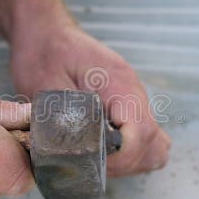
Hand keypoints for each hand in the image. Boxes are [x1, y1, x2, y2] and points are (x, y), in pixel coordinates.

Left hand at [10, 23, 169, 176]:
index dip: (121, 158)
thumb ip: (61, 119)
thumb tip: (69, 153)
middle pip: (152, 143)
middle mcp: (134, 92)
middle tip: (90, 165)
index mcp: (119, 84)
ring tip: (95, 161)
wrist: (46, 33)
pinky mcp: (126, 107)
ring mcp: (133, 100)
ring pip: (154, 144)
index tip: (93, 164)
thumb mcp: (45, 85)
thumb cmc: (44, 53)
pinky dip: (130, 153)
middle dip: (124, 164)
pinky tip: (102, 153)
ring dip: (129, 161)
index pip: (141, 132)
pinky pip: (144, 138)